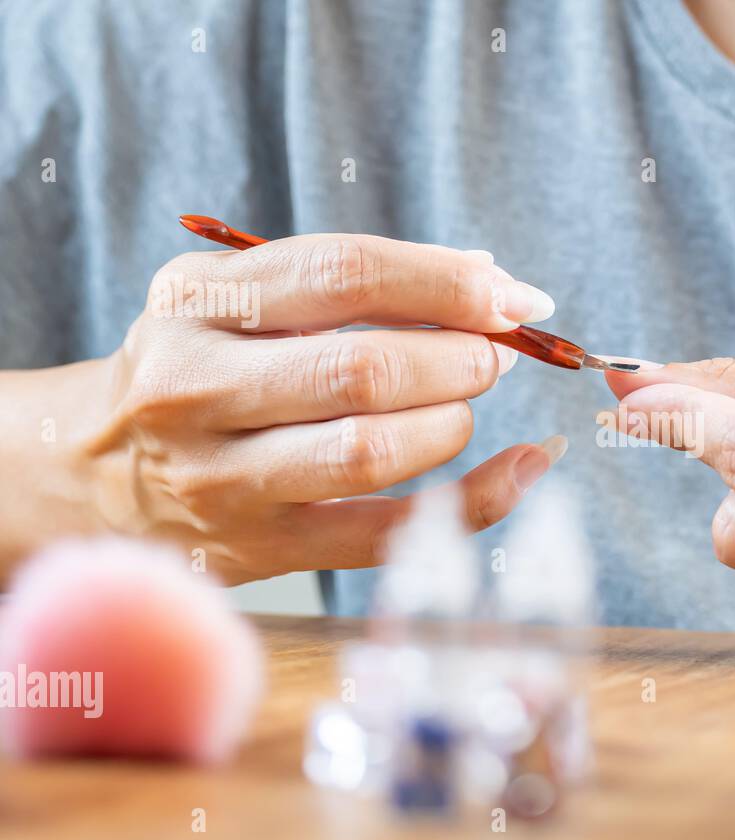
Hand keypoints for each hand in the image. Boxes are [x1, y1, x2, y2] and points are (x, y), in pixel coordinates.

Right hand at [0, 233, 562, 584]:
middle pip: (363, 369)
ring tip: (466, 405)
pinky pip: (387, 534)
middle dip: (458, 358)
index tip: (511, 295)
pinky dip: (475, 501)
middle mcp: (197, 387)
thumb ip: (345, 282)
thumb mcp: (236, 299)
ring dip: (452, 422)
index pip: (346, 275)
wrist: (93, 467)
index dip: (447, 282)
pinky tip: (521, 469)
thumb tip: (486, 275)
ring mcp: (223, 477)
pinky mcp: (259, 549)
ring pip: (370, 451)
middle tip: (495, 355)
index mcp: (199, 303)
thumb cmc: (198, 367)